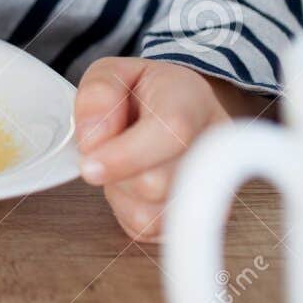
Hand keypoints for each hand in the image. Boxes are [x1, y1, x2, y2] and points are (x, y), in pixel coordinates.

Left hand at [73, 57, 261, 241]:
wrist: (184, 107)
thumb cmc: (149, 93)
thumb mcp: (113, 72)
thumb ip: (98, 95)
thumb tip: (93, 140)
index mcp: (192, 102)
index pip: (173, 134)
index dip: (126, 155)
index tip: (89, 165)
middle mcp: (213, 149)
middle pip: (154, 183)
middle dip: (117, 170)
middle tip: (113, 146)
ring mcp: (211, 189)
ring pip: (149, 215)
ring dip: (122, 193)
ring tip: (128, 163)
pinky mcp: (198, 218)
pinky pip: (147, 229)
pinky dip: (129, 210)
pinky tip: (135, 182)